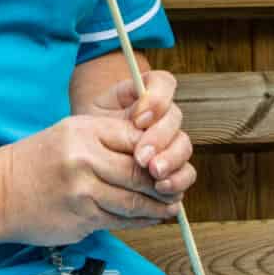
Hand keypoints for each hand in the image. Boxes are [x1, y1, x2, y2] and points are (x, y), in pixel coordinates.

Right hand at [0, 113, 182, 245]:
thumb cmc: (37, 160)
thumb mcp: (70, 133)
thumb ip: (108, 138)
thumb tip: (150, 153)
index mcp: (83, 131)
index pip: (135, 138)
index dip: (157, 151)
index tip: (166, 160)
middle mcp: (83, 159)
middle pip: (138, 172)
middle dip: (161, 183)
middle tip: (174, 187)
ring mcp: (81, 192)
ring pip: (133, 201)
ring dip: (156, 207)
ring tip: (168, 207)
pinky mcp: (80, 219)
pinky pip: (119, 221)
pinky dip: (138, 221)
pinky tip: (148, 219)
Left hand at [85, 64, 195, 202]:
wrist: (88, 156)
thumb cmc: (90, 131)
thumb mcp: (93, 115)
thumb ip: (112, 113)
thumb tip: (134, 124)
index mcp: (146, 94)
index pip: (163, 83)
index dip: (157, 100)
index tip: (137, 119)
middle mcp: (162, 116)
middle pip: (174, 118)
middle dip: (160, 138)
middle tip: (142, 157)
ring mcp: (170, 141)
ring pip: (183, 145)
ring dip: (172, 161)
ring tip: (156, 176)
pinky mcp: (173, 167)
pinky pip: (185, 172)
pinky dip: (177, 182)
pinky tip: (163, 191)